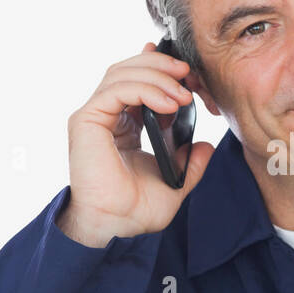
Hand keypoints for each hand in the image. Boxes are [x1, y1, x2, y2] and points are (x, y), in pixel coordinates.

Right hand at [57, 41, 213, 246]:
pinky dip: (146, 90)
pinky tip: (169, 104)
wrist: (115, 227)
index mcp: (122, 127)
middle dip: (161, 66)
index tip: (187, 73)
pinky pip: (117, 90)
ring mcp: (94, 117)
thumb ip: (190, 164)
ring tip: (183, 93)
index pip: (136, 83)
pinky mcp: (87, 121)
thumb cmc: (135, 211)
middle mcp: (105, 117)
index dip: (159, 70)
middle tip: (188, 74)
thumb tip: (206, 146)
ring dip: (157, 76)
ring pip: (122, 74)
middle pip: (128, 70)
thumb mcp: (174, 183)